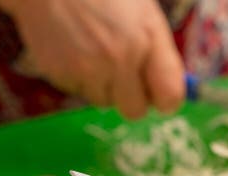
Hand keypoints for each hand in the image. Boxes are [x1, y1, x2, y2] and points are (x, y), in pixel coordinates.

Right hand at [0, 0, 183, 118]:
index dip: (166, 100)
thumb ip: (160, 53)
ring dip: (102, 85)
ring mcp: (85, 68)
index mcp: (145, 39)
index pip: (170, 97)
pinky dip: (77, 77)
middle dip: (131, 97)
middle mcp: (117, 59)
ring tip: (92, 50)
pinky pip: (77, 91)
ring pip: (104, 102)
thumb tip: (169, 96)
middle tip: (122, 73)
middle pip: (135, 111)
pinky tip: (72, 47)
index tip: (159, 96)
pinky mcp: (58, 72)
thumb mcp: (144, 11)